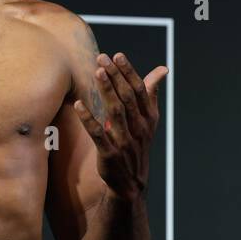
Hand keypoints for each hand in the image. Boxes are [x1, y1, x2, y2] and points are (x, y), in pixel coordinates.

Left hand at [72, 52, 166, 196]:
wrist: (132, 183)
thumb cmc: (137, 145)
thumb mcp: (148, 121)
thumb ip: (151, 94)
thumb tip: (162, 70)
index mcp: (149, 118)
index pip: (140, 90)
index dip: (129, 72)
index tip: (117, 55)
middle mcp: (139, 128)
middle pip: (127, 97)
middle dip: (115, 76)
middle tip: (102, 58)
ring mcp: (125, 142)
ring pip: (116, 112)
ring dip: (106, 91)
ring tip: (96, 72)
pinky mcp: (110, 154)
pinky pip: (98, 135)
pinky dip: (89, 119)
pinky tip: (78, 105)